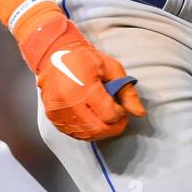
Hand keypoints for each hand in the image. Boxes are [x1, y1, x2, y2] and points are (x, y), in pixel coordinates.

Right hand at [22, 14, 145, 140]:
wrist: (55, 56)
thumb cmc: (85, 60)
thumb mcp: (112, 68)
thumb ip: (127, 91)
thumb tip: (139, 112)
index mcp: (83, 86)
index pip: (109, 114)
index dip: (121, 114)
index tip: (122, 107)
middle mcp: (67, 101)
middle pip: (98, 128)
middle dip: (114, 126)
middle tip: (119, 117)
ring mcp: (58, 111)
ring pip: (86, 135)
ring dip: (102, 131)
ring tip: (106, 117)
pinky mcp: (52, 117)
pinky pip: (74, 133)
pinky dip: (87, 131)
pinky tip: (93, 120)